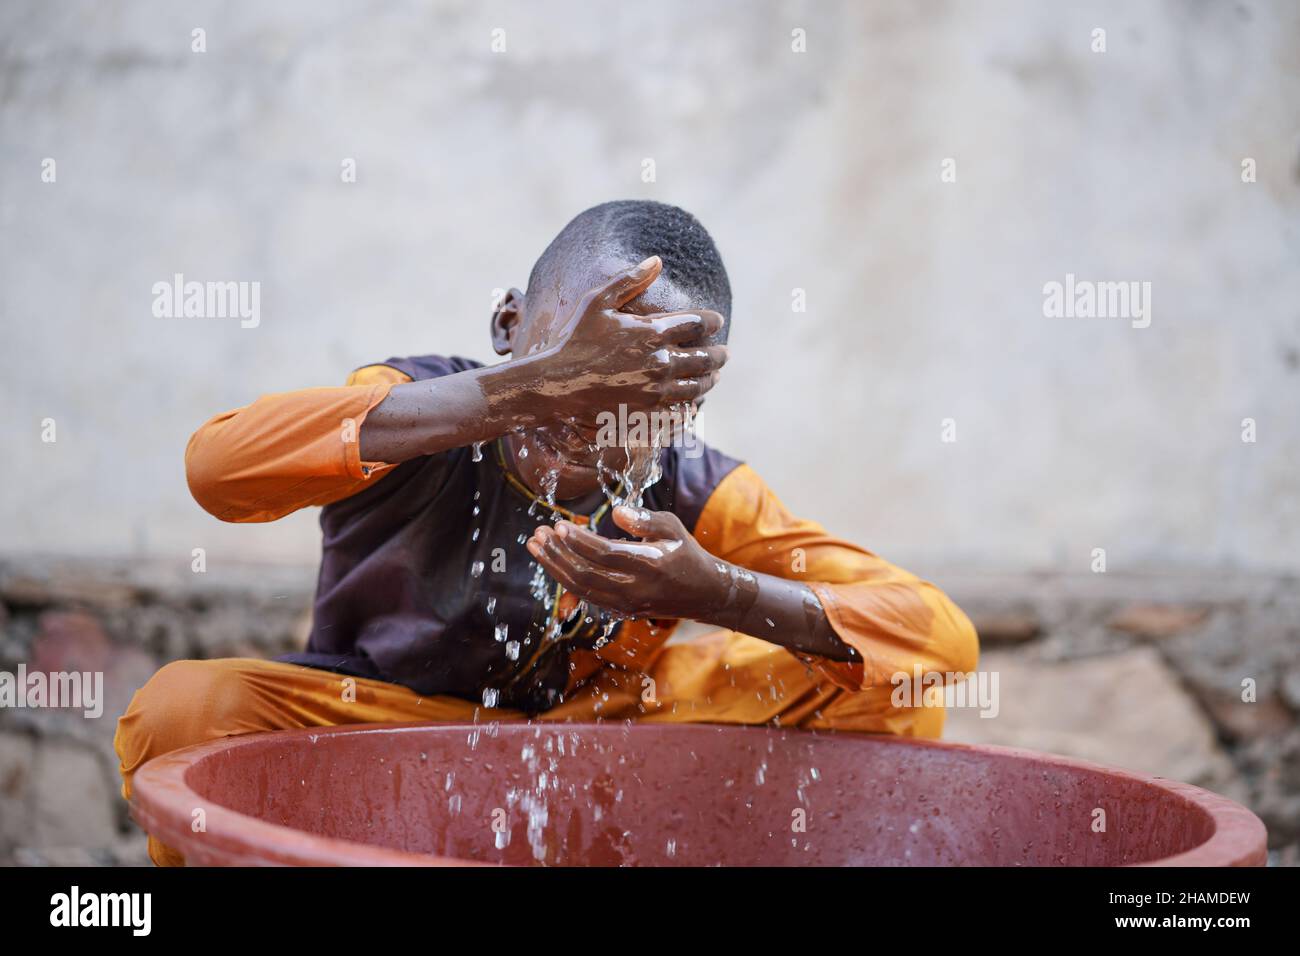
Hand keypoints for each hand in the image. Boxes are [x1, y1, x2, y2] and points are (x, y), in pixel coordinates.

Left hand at [526, 505, 731, 620]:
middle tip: (538, 534)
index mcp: (648, 565)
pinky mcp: (621, 610)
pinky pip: (586, 596)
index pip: (603, 554)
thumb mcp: (672, 528)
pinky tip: (553, 562)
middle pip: (585, 574)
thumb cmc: (686, 554)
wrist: (703, 593)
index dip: (577, 540)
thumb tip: (615, 513)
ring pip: (581, 588)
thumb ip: (644, 519)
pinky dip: (566, 580)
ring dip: (555, 567)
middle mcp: (634, 589)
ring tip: (537, 547)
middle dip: (557, 553)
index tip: (558, 524)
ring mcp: (626, 603)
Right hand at [530, 257, 728, 425]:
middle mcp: (659, 362)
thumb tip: (657, 260)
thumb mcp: (597, 302)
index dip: (712, 321)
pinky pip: (680, 409)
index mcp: (651, 332)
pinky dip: (693, 404)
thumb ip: (629, 281)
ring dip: (711, 380)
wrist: (557, 384)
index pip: (697, 324)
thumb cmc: (575, 339)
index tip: (718, 321)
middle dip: (719, 354)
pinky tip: (695, 401)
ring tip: (715, 376)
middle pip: (704, 358)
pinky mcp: (648, 412)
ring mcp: (655, 390)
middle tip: (725, 353)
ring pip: (697, 386)